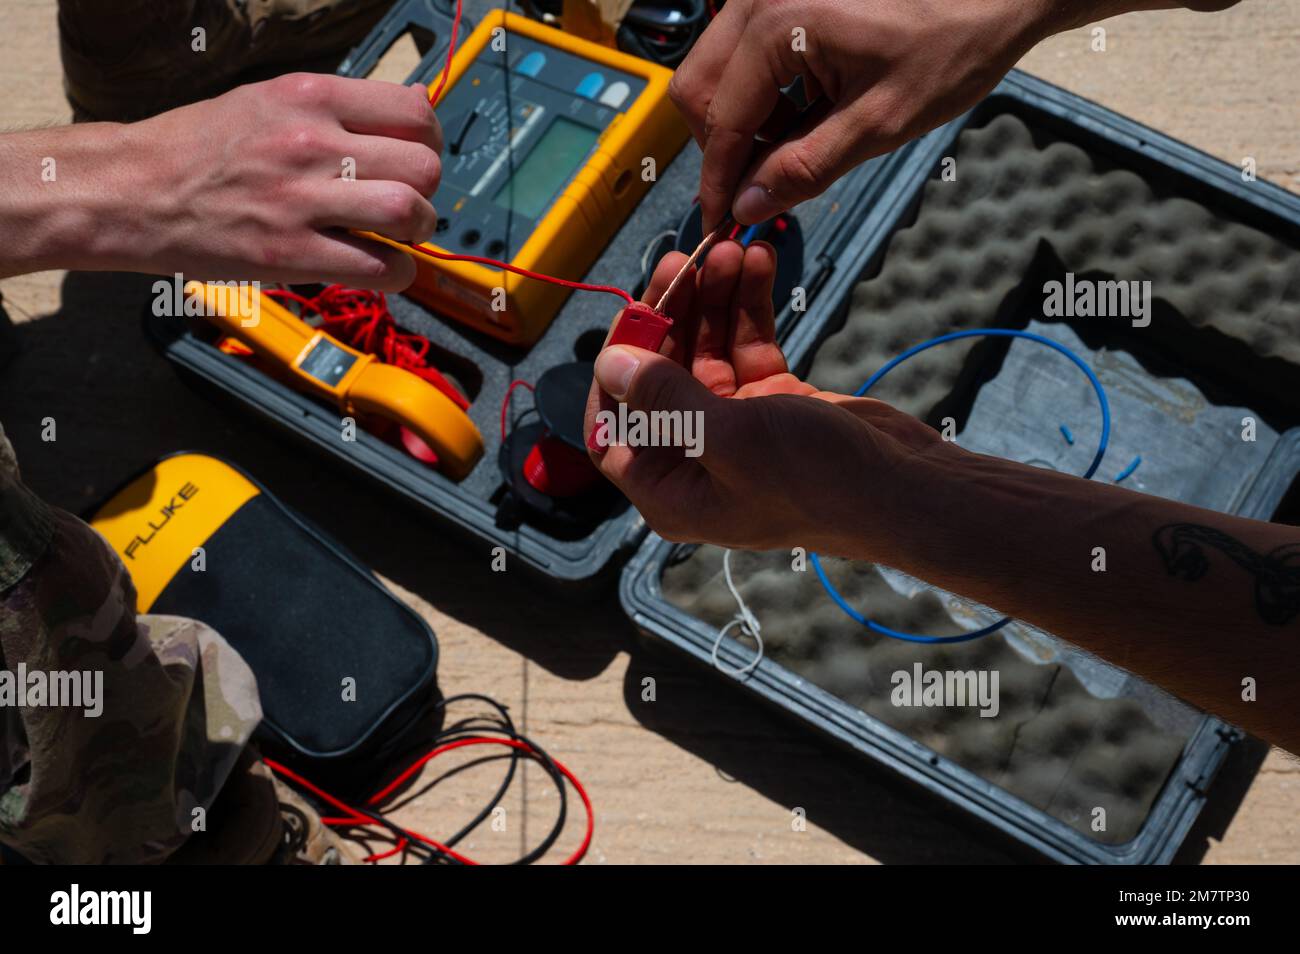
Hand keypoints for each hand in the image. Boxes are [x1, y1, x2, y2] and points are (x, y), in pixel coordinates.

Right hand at [76, 73, 441, 288]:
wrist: (133, 190)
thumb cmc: (200, 147)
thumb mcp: (269, 100)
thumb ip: (341, 108)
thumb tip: (415, 110)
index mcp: (309, 97)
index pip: (414, 112)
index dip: (429, 142)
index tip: (416, 159)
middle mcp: (311, 143)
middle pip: (422, 166)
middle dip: (427, 191)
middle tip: (404, 205)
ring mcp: (302, 200)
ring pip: (408, 213)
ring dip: (416, 232)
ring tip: (395, 237)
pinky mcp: (292, 254)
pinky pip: (382, 269)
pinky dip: (395, 274)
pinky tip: (376, 268)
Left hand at [584, 240, 947, 554]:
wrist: (905, 490)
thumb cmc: (818, 481)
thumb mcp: (731, 437)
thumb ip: (666, 400)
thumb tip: (610, 364)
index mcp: (669, 487)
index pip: (612, 422)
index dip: (616, 366)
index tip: (636, 310)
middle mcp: (692, 458)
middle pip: (659, 374)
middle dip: (671, 313)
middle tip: (685, 258)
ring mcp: (732, 427)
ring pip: (703, 350)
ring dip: (711, 300)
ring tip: (729, 250)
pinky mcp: (770, 402)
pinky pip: (745, 346)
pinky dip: (747, 307)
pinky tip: (757, 264)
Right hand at [670, 0, 1184, 230]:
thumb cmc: (950, 46)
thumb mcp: (878, 124)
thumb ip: (804, 168)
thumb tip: (747, 206)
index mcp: (777, 25)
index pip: (720, 121)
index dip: (717, 182)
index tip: (721, 225)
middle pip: (698, 89)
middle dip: (720, 148)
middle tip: (755, 191)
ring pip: (715, 71)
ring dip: (738, 122)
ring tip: (786, 157)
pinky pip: (744, 53)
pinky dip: (759, 95)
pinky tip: (798, 120)